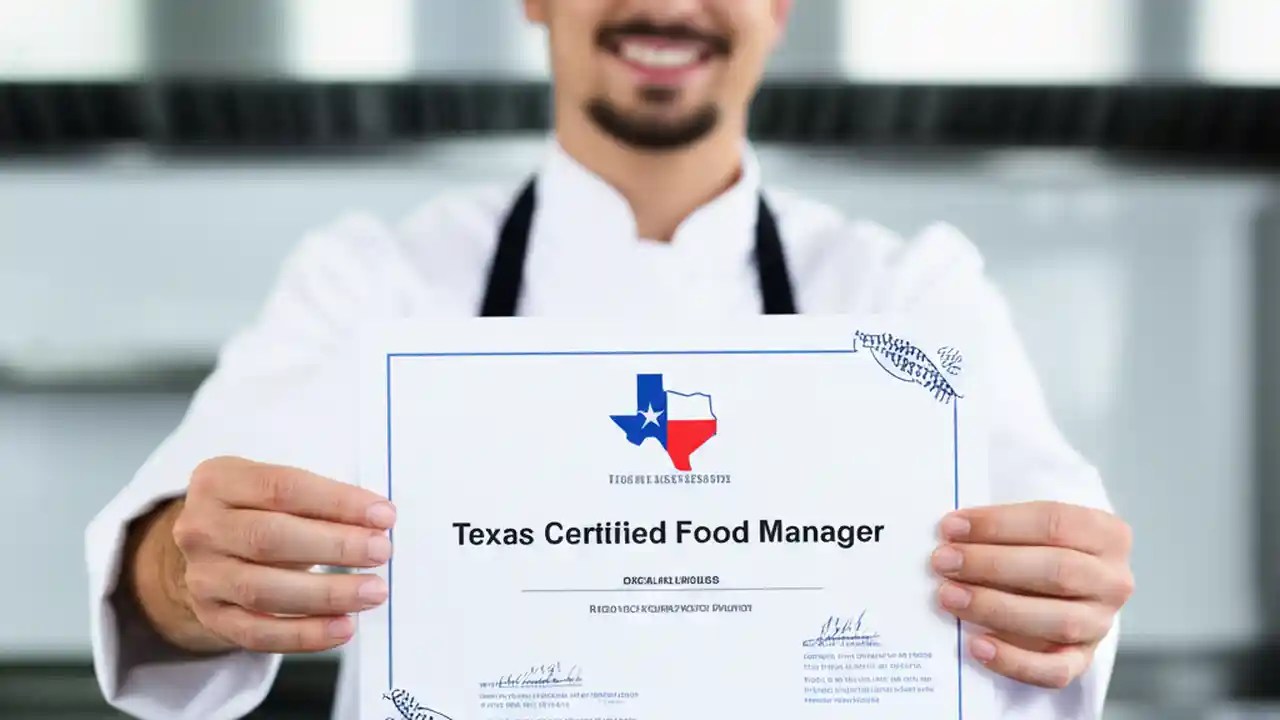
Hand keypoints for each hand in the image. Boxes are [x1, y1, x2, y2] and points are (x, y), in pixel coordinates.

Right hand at [133, 456, 396, 654]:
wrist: (212, 549)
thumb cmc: (260, 512)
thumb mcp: (279, 492)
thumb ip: (320, 503)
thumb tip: (376, 524)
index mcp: (219, 481)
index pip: (283, 487)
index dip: (337, 502)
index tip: (383, 515)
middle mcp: (201, 527)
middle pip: (270, 538)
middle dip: (335, 546)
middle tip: (380, 551)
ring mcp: (202, 575)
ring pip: (263, 590)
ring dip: (326, 594)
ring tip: (372, 591)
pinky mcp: (212, 616)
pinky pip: (258, 633)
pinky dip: (305, 634)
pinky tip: (343, 627)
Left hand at [930, 501, 1133, 688]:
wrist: (1064, 587)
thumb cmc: (1037, 547)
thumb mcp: (1031, 526)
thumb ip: (1004, 527)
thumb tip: (952, 534)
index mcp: (1107, 534)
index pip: (1054, 523)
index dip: (999, 524)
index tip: (952, 527)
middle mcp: (1112, 580)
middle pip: (1057, 570)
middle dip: (992, 565)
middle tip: (944, 561)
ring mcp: (1101, 623)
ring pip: (1056, 621)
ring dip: (995, 608)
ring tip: (950, 596)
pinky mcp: (1084, 660)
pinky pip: (1055, 670)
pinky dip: (1014, 660)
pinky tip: (978, 645)